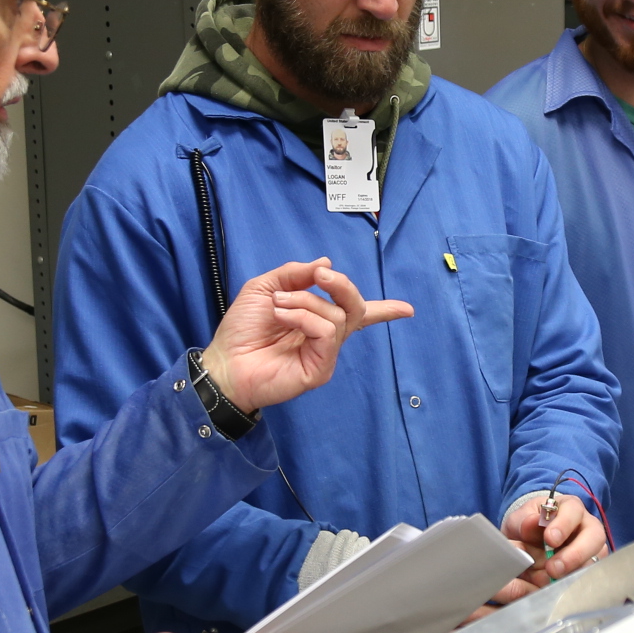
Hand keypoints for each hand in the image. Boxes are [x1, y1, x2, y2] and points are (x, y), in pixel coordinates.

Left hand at [201, 258, 412, 413]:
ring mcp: (325, 354)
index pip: (357, 313)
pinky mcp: (320, 368)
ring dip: (305, 301)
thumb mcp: (266, 287)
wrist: (224, 361)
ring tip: (278, 306)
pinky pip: (326, 331)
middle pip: (357, 307)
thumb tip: (327, 264)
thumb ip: (296, 273)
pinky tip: (283, 317)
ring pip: (336, 315)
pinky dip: (304, 317)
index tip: (409, 310)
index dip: (385, 310)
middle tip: (321, 277)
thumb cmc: (241, 329)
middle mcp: (325, 336)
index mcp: (316, 318)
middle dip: (343, 285)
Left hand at [496, 492, 607, 603]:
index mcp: (570, 508)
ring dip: (574, 572)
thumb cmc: (527, 526)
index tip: (549, 539)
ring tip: (552, 581)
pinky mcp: (589, 569)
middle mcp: (587, 527)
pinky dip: (573, 585)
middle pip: (595, 537)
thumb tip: (531, 522)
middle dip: (575, 554)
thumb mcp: (519, 521)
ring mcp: (592, 550)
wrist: (527, 544)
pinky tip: (558, 589)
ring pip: (595, 560)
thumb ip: (523, 522)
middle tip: (553, 568)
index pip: (574, 511)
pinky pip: (589, 578)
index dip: (564, 525)